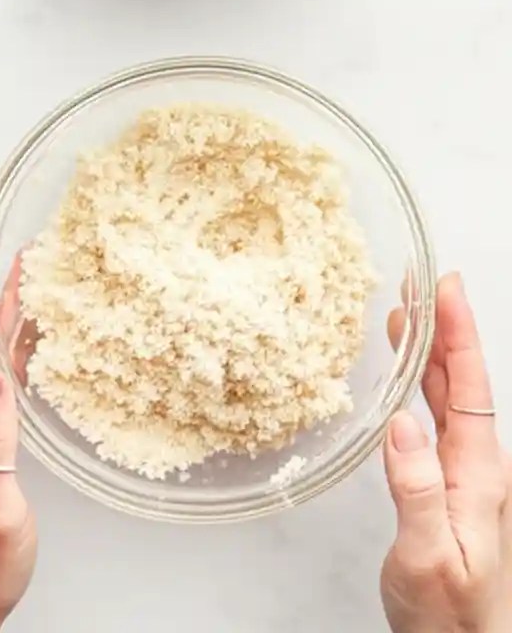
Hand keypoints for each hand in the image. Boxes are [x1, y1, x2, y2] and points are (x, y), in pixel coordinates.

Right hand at [381, 273, 510, 631]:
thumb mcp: (430, 556)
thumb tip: (402, 427)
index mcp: (478, 475)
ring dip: (428, 351)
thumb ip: (418, 491)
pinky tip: (402, 377)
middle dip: (443, 327)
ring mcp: (462, 477)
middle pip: (461, 382)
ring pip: (446, 397)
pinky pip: (432, 420)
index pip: (468, 389)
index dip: (456, 335)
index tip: (442, 288)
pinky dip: (417, 386)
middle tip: (419, 281)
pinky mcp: (444, 488)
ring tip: (406, 313)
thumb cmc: (448, 615)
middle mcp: (476, 468)